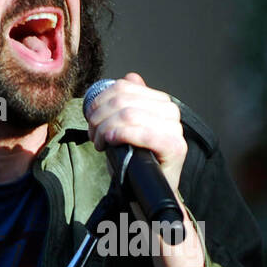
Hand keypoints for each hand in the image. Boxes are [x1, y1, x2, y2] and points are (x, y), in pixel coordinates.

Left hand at [84, 72, 188, 192]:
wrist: (151, 190)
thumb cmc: (138, 159)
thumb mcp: (130, 126)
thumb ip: (131, 101)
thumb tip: (131, 77)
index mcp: (161, 101)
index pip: (124, 87)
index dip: (100, 101)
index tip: (91, 120)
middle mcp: (171, 111)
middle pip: (122, 101)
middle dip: (99, 117)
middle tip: (92, 136)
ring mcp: (175, 129)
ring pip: (127, 114)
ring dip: (104, 129)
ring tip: (99, 144)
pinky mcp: (174, 146)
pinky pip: (139, 132)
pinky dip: (119, 135)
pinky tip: (109, 143)